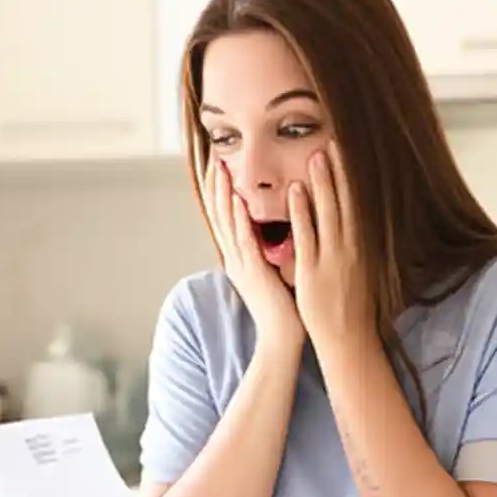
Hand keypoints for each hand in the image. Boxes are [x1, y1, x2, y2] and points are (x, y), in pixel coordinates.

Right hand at [203, 156, 303, 353]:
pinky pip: (245, 241)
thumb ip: (267, 251)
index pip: (225, 217)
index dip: (220, 191)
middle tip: (212, 158)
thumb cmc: (283, 307)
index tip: (219, 166)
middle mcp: (235, 258)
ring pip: (228, 223)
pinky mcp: (254, 273)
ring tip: (220, 169)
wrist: (282, 338)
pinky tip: (238, 201)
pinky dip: (240, 220)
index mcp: (239, 257)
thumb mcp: (271, 272)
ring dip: (224, 195)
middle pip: (220, 215)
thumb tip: (271, 232)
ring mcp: (242, 265)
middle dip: (216, 186)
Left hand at [288, 141, 374, 346]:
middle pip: (347, 201)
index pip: (359, 203)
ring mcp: (332, 257)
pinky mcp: (314, 270)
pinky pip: (307, 235)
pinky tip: (296, 189)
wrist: (348, 339)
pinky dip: (302, 211)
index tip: (350, 151)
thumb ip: (353, 244)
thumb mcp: (358, 268)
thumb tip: (353, 222)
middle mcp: (351, 246)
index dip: (354, 176)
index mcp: (361, 245)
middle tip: (337, 139)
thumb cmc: (351, 303)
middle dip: (342, 170)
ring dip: (323, 182)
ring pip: (328, 212)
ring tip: (317, 154)